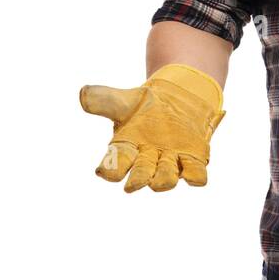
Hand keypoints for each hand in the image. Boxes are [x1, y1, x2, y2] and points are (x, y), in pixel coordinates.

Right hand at [79, 63, 224, 189]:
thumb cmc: (145, 105)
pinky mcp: (192, 160)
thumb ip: (104, 100)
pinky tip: (195, 179)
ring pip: (166, 178)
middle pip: (140, 175)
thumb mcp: (125, 100)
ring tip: (162, 176)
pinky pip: (195, 174)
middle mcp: (146, 161)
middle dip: (137, 180)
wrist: (178, 99)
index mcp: (125, 149)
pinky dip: (195, 177)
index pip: (114, 164)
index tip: (104, 172)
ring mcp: (170, 163)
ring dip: (164, 179)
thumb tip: (83, 94)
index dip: (110, 170)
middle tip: (133, 185)